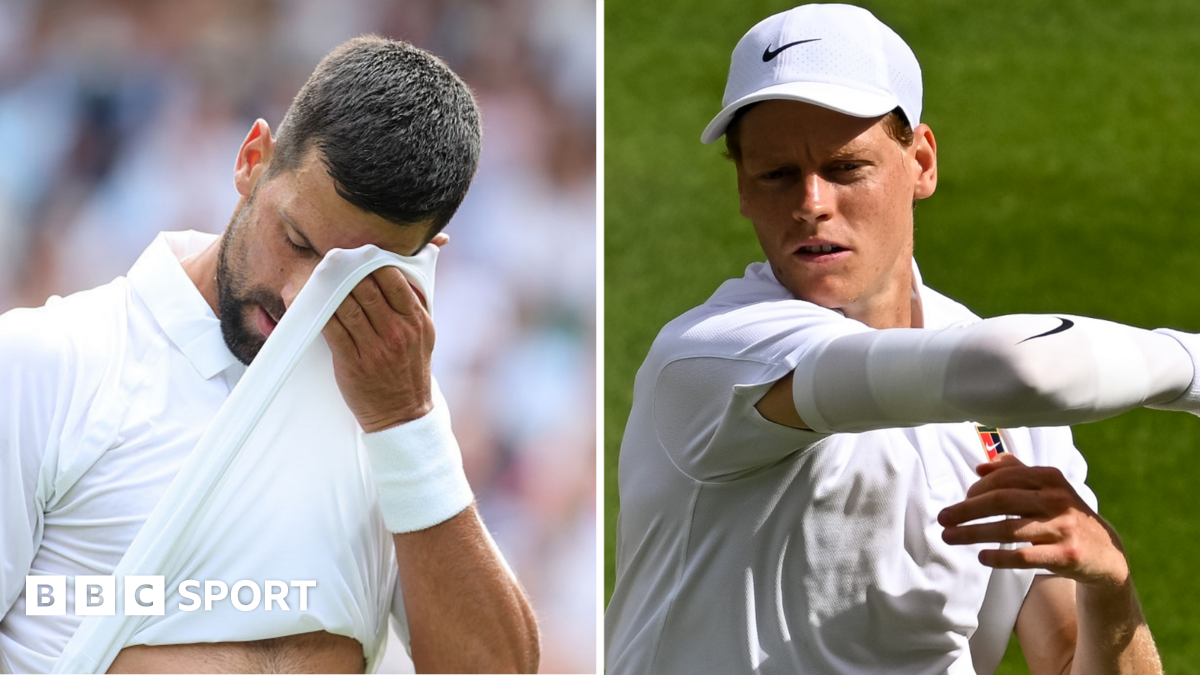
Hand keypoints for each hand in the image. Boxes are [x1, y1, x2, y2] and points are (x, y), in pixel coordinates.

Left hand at [322, 266, 433, 432]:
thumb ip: (415, 304)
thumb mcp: (425, 335)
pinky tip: (309, 302)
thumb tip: (403, 270)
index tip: (359, 254)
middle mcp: (398, 332)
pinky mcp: (353, 363)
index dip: (373, 262)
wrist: (404, 413)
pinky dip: (318, 312)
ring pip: (347, 306)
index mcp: (417, 321)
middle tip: (332, 259)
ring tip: (318, 276)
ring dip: (329, 289)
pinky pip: (332, 329)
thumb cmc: (411, 370)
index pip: (394, 279)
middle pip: (367, 288)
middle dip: (347, 271)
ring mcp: (375, 348)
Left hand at [938, 454, 1128, 587]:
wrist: (1105, 553)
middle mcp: (1057, 500)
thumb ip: (1016, 473)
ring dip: (973, 533)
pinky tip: (981, 556)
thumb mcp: (1048, 489)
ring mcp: (1063, 528)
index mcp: (1050, 478)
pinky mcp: (1066, 556)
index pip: (1005, 478)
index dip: (977, 488)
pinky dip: (1000, 556)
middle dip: (967, 509)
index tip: (961, 499)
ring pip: (1009, 529)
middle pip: (1002, 501)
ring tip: (949, 536)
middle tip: (942, 517)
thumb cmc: (1065, 515)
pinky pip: (1025, 556)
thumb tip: (981, 466)